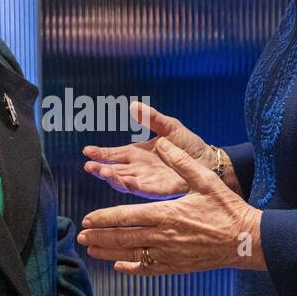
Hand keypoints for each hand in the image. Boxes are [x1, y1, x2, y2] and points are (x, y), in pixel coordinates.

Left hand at [79, 139, 265, 273]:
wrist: (246, 239)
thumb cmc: (226, 207)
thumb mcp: (205, 180)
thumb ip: (180, 162)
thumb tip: (162, 144)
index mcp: (168, 213)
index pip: (127, 217)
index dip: (104, 219)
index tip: (87, 219)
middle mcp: (165, 236)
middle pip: (124, 238)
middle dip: (100, 236)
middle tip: (80, 236)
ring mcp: (171, 254)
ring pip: (132, 255)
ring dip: (109, 253)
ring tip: (91, 250)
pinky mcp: (178, 266)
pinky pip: (150, 269)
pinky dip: (132, 268)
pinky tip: (119, 267)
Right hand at [82, 102, 213, 199]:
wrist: (209, 160)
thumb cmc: (189, 145)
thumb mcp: (169, 127)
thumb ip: (152, 118)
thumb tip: (134, 106)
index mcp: (138, 154)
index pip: (114, 154)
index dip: (101, 153)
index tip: (87, 150)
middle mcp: (139, 169)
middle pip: (114, 170)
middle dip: (101, 168)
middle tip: (89, 165)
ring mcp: (147, 180)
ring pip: (123, 181)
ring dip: (111, 177)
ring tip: (101, 171)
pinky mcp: (158, 190)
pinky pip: (141, 189)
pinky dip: (130, 186)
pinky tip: (122, 181)